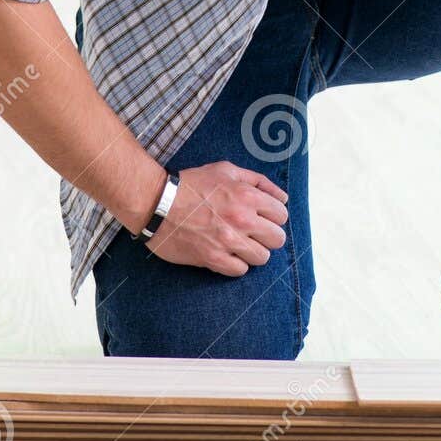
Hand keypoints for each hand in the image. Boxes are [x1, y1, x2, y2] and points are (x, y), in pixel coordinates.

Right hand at [145, 161, 288, 275]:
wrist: (157, 202)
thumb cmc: (192, 184)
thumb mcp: (226, 170)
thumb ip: (258, 181)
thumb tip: (282, 198)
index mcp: (248, 196)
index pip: (282, 215)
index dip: (273, 217)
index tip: (262, 219)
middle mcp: (242, 219)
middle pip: (277, 239)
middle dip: (268, 236)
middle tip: (253, 234)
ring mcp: (228, 241)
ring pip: (262, 258)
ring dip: (253, 252)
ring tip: (239, 245)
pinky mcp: (213, 258)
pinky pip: (240, 270)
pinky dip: (236, 264)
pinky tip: (226, 254)